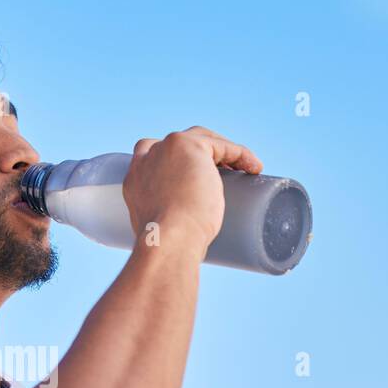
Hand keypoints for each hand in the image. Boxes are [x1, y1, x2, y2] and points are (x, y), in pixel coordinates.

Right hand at [122, 126, 262, 257]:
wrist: (166, 241)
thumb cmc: (166, 247)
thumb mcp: (160, 232)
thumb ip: (167, 226)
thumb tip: (189, 240)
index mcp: (134, 181)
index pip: (152, 157)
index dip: (176, 163)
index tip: (195, 179)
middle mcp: (146, 158)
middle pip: (179, 144)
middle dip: (202, 155)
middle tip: (223, 174)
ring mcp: (167, 149)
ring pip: (202, 140)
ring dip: (223, 152)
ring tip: (243, 171)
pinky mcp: (190, 146)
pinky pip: (222, 145)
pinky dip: (240, 154)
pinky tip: (253, 168)